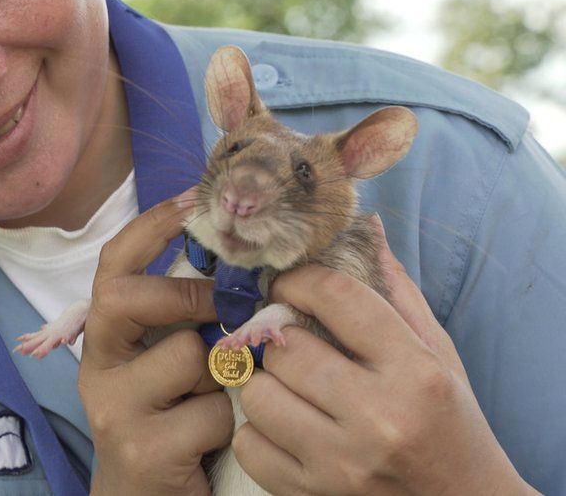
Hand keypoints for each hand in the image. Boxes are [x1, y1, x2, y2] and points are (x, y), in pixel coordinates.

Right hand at [79, 194, 232, 494]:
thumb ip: (189, 322)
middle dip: (185, 294)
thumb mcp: (172, 366)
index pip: (112, 267)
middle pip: (124, 298)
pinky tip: (214, 438)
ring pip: (186, 354)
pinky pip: (211, 409)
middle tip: (224, 307)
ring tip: (219, 397)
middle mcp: (97, 368)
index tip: (191, 199)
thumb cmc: (171, 422)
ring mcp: (114, 409)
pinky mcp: (143, 450)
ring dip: (222, 372)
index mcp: (104, 340)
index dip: (150, 228)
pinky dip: (229, 419)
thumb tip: (246, 265)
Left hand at [232, 215, 536, 494]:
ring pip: (258, 394)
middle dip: (282, 340)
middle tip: (293, 344)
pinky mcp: (311, 493)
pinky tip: (287, 429)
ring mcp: (341, 462)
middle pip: (286, 348)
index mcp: (414, 371)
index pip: (336, 296)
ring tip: (292, 388)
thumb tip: (364, 229)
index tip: (289, 286)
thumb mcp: (437, 354)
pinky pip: (248, 444)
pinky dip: (258, 433)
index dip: (300, 281)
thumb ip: (396, 293)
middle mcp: (378, 417)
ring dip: (266, 385)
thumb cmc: (449, 422)